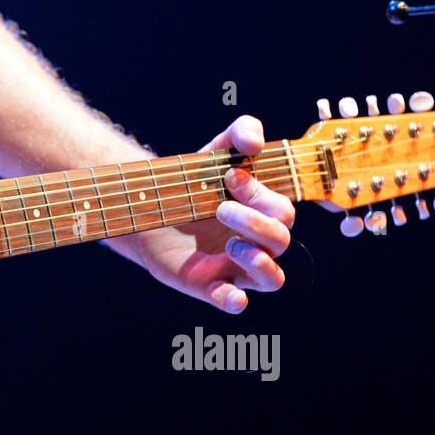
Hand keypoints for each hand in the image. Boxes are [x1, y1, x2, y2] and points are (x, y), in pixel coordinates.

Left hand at [109, 115, 295, 312]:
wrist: (151, 204)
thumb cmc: (194, 180)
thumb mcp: (216, 151)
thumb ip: (241, 132)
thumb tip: (255, 141)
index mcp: (263, 210)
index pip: (283, 208)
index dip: (261, 195)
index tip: (229, 177)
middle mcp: (257, 240)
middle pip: (280, 239)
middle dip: (253, 222)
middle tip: (220, 208)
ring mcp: (236, 266)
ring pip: (273, 278)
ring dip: (259, 262)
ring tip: (232, 246)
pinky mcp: (211, 284)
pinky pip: (233, 301)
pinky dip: (235, 301)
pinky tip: (232, 295)